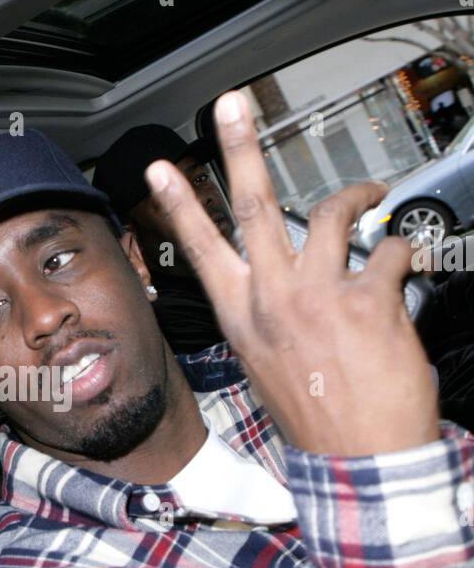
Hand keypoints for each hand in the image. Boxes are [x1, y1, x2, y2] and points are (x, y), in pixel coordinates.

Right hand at [143, 91, 439, 456]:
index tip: (162, 168)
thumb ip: (272, 318)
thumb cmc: (318, 419)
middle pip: (255, 205)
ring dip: (360, 195)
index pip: (201, 251)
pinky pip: (393, 253)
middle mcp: (275, 299)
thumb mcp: (269, 367)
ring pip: (337, 213)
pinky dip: (405, 258)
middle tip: (233, 103)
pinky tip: (406, 274)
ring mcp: (320, 295)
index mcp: (244, 319)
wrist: (359, 463)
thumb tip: (289, 287)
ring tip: (373, 194)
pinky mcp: (369, 298)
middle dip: (240, 146)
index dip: (179, 204)